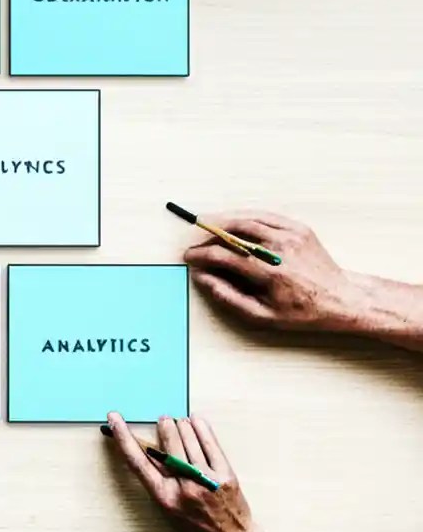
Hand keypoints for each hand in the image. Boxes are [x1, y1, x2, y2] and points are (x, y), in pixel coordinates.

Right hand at [107, 413, 265, 531]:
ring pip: (188, 439)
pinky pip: (210, 444)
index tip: (115, 419)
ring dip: (182, 425)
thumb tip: (148, 447)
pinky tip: (196, 421)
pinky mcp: (225, 475)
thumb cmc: (197, 523)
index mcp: (164, 496)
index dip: (123, 437)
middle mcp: (184, 487)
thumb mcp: (169, 505)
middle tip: (163, 419)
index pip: (137, 460)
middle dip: (165, 426)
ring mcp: (206, 479)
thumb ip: (157, 478)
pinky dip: (201, 428)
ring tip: (179, 422)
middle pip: (167, 444)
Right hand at [183, 211, 359, 331]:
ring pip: (246, 219)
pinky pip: (264, 216)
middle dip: (208, 236)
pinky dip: (244, 216)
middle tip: (196, 243)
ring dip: (222, 222)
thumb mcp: (262, 315)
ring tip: (207, 227)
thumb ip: (228, 297)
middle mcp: (279, 250)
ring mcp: (290, 235)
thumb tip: (202, 278)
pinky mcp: (298, 228)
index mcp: (269, 273)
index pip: (223, 256)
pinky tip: (233, 222)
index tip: (189, 257)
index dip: (200, 255)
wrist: (342, 299)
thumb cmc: (302, 312)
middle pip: (232, 233)